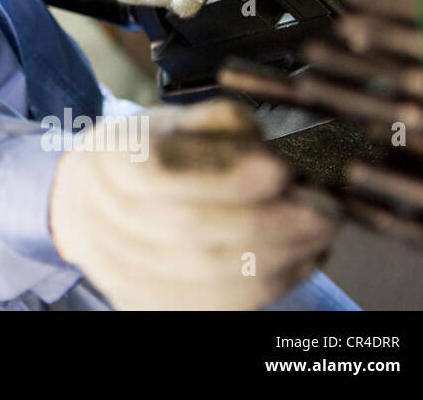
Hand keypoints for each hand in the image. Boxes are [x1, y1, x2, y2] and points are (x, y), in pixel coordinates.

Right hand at [47, 98, 337, 309]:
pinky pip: (218, 302)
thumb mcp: (177, 121)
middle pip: (188, 229)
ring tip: (320, 231)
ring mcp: (120, 268)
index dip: (222, 174)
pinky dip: (271, 282)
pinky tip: (300, 257)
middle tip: (325, 208)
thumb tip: (268, 152)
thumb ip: (218, 124)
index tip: (280, 167)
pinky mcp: (149, 302)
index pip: (157, 171)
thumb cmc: (150, 153)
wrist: (97, 202)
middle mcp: (100, 217)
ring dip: (279, 254)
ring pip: (209, 273)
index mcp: (106, 158)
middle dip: (269, 220)